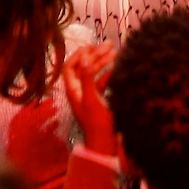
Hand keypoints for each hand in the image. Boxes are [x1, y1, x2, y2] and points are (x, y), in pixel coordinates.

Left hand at [60, 41, 119, 156]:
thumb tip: (86, 57)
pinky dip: (108, 74)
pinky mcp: (99, 100)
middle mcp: (79, 91)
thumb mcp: (92, 99)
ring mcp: (89, 95)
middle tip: (109, 45)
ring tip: (115, 51)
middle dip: (95, 55)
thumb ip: (88, 78)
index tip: (93, 46)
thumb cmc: (97, 123)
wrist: (105, 144)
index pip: (71, 66)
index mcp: (73, 90)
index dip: (80, 55)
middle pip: (84, 68)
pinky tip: (117, 68)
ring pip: (94, 74)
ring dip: (103, 62)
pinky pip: (102, 82)